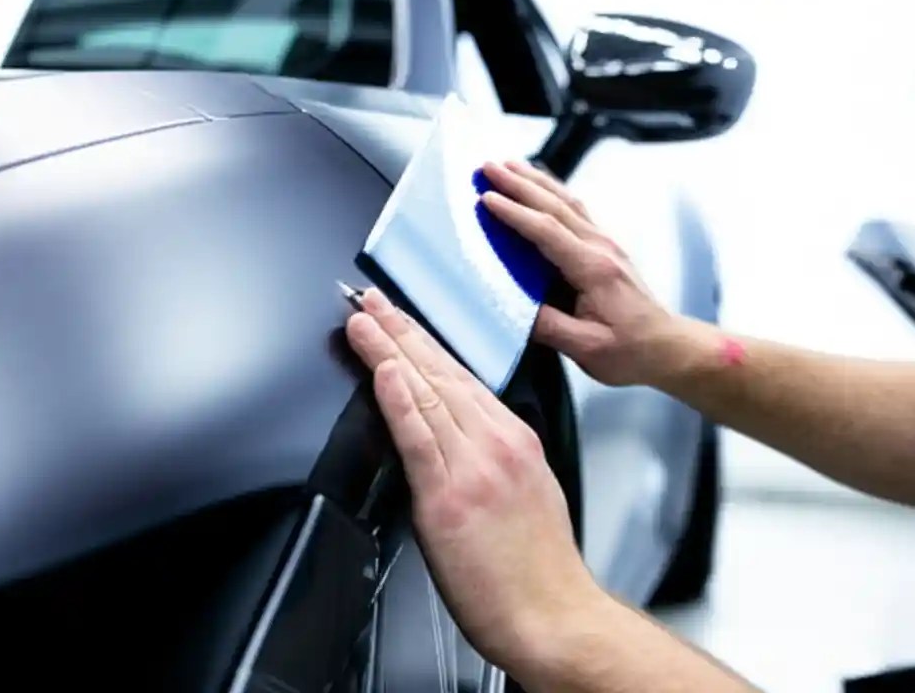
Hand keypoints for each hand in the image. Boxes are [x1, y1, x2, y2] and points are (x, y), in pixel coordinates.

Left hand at [344, 288, 601, 677]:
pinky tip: (383, 371)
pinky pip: (419, 438)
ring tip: (362, 320)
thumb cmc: (539, 567)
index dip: (426, 343)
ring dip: (388, 350)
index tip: (401, 320)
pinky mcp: (449, 497)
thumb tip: (460, 441)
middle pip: (441, 373)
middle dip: (402, 330)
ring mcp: (473, 467)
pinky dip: (400, 400)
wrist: (552, 616)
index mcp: (514, 439)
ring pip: (426, 394)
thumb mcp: (530, 491)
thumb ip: (496, 458)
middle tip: (371, 299)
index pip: (462, 377)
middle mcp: (496, 443)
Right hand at [479, 160, 692, 386]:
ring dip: (536, 181)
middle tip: (489, 167)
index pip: (547, 231)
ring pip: (567, 201)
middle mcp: (601, 248)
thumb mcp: (586, 348)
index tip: (487, 199)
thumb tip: (513, 307)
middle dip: (519, 183)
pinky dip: (552, 192)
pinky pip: (576, 210)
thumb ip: (548, 327)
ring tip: (509, 165)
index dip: (515, 214)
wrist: (667, 347)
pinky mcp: (605, 248)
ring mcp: (605, 244)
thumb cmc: (631, 350)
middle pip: (555, 205)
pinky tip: (541, 186)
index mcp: (594, 269)